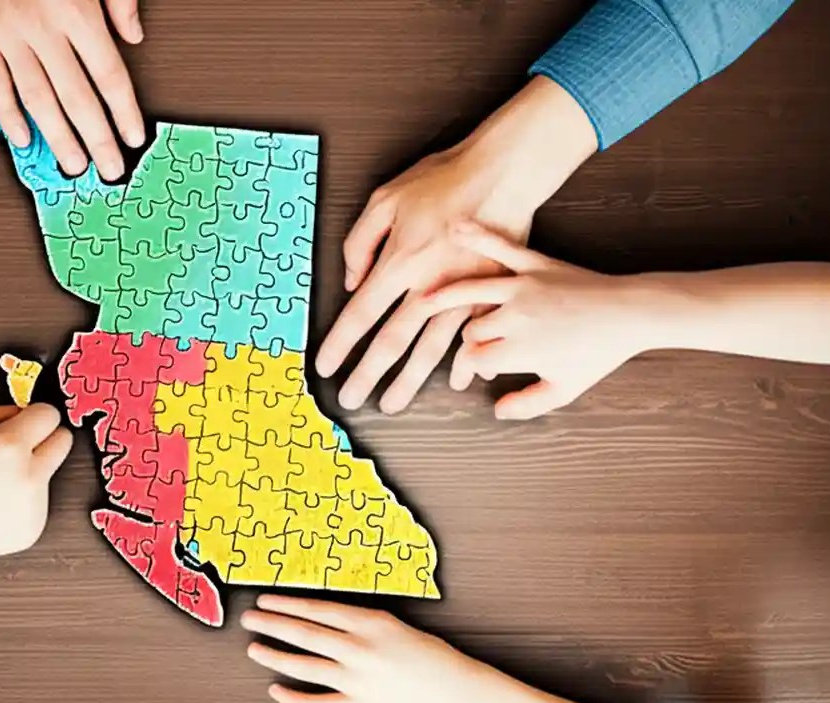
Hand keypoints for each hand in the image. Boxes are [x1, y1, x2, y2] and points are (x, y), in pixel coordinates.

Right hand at [0, 0, 145, 179]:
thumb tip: (135, 38)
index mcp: (76, 9)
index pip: (109, 75)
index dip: (124, 112)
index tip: (134, 138)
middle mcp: (42, 25)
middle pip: (76, 96)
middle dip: (96, 139)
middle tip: (109, 170)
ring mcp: (7, 33)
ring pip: (37, 98)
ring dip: (57, 138)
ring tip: (73, 166)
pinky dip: (8, 115)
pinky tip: (24, 141)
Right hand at [0, 404, 72, 559]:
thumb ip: (1, 412)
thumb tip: (28, 413)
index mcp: (9, 445)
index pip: (50, 414)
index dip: (36, 415)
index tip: (27, 421)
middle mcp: (28, 477)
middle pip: (65, 442)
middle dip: (46, 439)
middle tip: (16, 449)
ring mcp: (32, 507)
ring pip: (48, 475)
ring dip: (28, 474)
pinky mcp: (31, 529)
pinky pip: (37, 503)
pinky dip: (20, 502)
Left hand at [242, 596, 515, 702]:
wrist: (462, 696)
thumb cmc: (436, 660)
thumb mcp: (398, 628)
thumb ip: (364, 625)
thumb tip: (325, 622)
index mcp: (371, 621)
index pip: (316, 608)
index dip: (285, 604)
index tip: (265, 599)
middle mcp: (360, 647)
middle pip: (303, 633)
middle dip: (271, 624)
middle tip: (249, 619)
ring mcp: (357, 680)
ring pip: (303, 665)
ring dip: (274, 656)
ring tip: (254, 649)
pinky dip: (292, 697)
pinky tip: (277, 690)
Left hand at [314, 146, 533, 414]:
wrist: (503, 171)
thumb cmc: (442, 180)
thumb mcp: (385, 199)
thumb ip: (360, 243)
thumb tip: (351, 282)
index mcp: (400, 261)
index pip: (360, 314)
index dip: (340, 344)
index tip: (326, 367)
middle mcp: (430, 284)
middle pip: (391, 342)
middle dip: (368, 375)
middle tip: (352, 399)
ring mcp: (464, 292)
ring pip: (431, 348)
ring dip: (409, 381)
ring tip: (392, 404)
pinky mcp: (492, 292)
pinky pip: (476, 336)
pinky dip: (467, 362)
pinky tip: (457, 381)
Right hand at [425, 231, 649, 419]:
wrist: (631, 313)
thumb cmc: (597, 354)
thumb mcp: (565, 389)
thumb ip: (528, 404)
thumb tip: (497, 410)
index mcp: (519, 350)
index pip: (474, 359)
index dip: (472, 367)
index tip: (479, 369)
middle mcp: (514, 318)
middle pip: (469, 330)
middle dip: (467, 339)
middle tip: (471, 342)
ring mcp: (522, 288)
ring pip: (467, 292)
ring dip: (440, 296)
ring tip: (420, 298)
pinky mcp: (534, 264)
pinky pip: (500, 248)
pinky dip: (477, 236)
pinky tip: (454, 228)